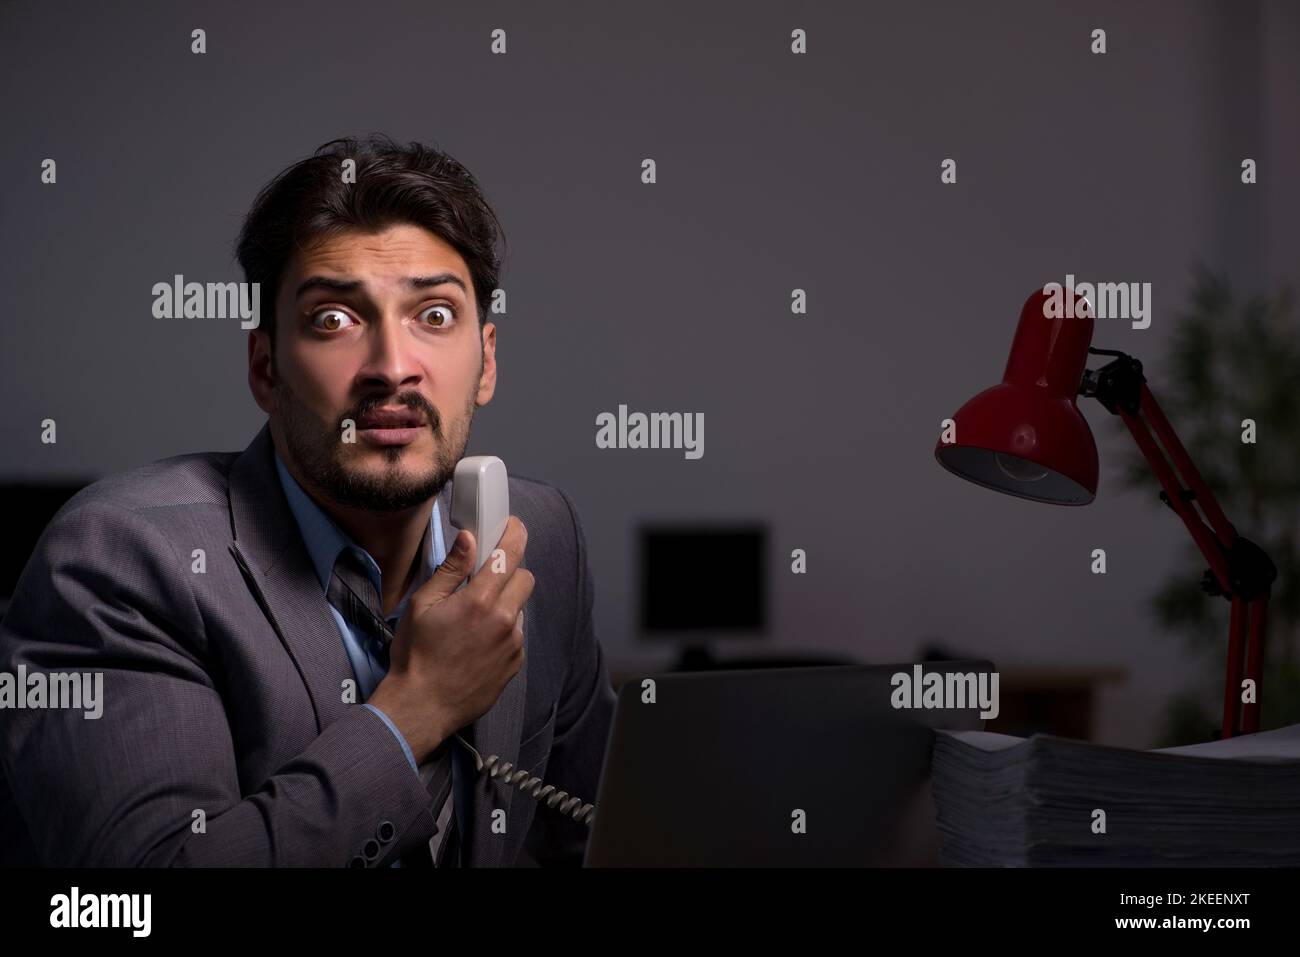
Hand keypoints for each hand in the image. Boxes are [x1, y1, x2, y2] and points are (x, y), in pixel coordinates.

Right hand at [367, 516, 533, 762]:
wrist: (422, 707)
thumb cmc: (416, 656)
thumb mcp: (422, 605)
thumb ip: (451, 570)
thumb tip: (469, 539)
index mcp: (479, 601)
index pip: (509, 554)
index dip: (515, 534)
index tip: (513, 527)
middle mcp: (504, 621)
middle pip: (525, 578)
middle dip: (509, 571)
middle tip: (484, 579)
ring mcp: (513, 644)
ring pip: (521, 607)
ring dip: (505, 604)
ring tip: (474, 619)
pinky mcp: (515, 663)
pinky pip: (517, 634)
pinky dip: (504, 631)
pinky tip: (478, 642)